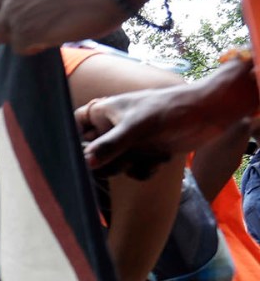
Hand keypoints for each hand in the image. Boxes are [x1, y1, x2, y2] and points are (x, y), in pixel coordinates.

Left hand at [0, 0, 123, 54]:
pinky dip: (34, 47)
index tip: (30, 8)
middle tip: (33, 24)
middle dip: (9, 21)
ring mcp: (13, 9)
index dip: (12, 4)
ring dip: (19, 36)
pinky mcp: (24, 31)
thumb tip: (31, 1)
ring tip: (43, 32)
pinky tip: (53, 38)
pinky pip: (19, 48)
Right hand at [76, 58, 257, 175]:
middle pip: (91, 152)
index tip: (80, 155)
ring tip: (146, 155)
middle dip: (106, 161)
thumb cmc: (169, 110)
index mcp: (104, 112)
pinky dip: (145, 169)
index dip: (72, 140)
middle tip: (120, 159)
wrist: (208, 114)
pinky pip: (132, 170)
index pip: (75, 125)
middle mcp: (113, 127)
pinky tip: (160, 159)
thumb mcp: (137, 128)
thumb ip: (110, 146)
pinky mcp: (145, 152)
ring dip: (129, 165)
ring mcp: (129, 141)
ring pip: (112, 165)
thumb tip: (87, 163)